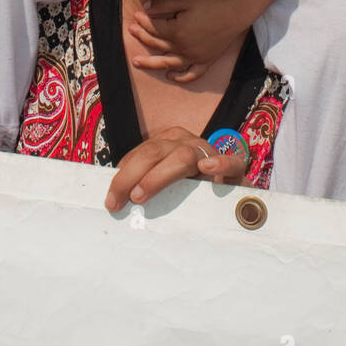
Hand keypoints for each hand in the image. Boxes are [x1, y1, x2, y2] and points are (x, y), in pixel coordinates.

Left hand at [104, 125, 246, 210]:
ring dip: (159, 175)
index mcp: (166, 143)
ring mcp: (209, 152)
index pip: (139, 154)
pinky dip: (219, 163)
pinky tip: (207, 168)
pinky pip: (230, 162)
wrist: (228, 197)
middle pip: (154, 152)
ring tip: (141, 194)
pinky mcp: (234, 169)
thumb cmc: (188, 194)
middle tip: (119, 202)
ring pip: (183, 156)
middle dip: (131, 176)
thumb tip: (114, 202)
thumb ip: (142, 186)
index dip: (122, 176)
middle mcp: (185, 143)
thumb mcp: (161, 186)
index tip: (110, 202)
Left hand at [128, 0, 243, 82]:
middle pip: (158, 45)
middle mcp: (183, 48)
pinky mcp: (206, 61)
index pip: (154, 28)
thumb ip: (164, 4)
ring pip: (169, 63)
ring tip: (136, 62)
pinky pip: (192, 74)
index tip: (136, 15)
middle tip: (131, 30)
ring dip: (151, 63)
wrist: (235, 12)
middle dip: (143, 37)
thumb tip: (145, 9)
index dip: (143, 21)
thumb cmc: (210, 3)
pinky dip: (181, 77)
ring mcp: (195, 57)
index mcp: (177, 32)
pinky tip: (170, 76)